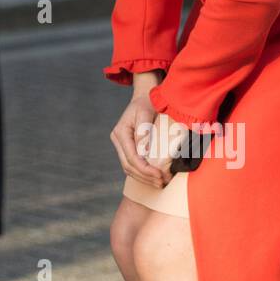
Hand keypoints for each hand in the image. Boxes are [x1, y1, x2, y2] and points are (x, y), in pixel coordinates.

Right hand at [110, 70, 173, 187]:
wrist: (144, 97)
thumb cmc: (147, 103)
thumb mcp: (146, 112)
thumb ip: (143, 130)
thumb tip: (143, 151)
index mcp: (120, 132)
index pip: (131, 157)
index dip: (145, 169)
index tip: (159, 175)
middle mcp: (117, 140)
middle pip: (128, 166)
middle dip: (145, 177)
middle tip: (162, 182)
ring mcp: (121, 145)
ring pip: (129, 168)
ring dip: (143, 178)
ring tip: (159, 183)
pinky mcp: (127, 148)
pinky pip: (132, 164)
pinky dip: (142, 173)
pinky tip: (153, 177)